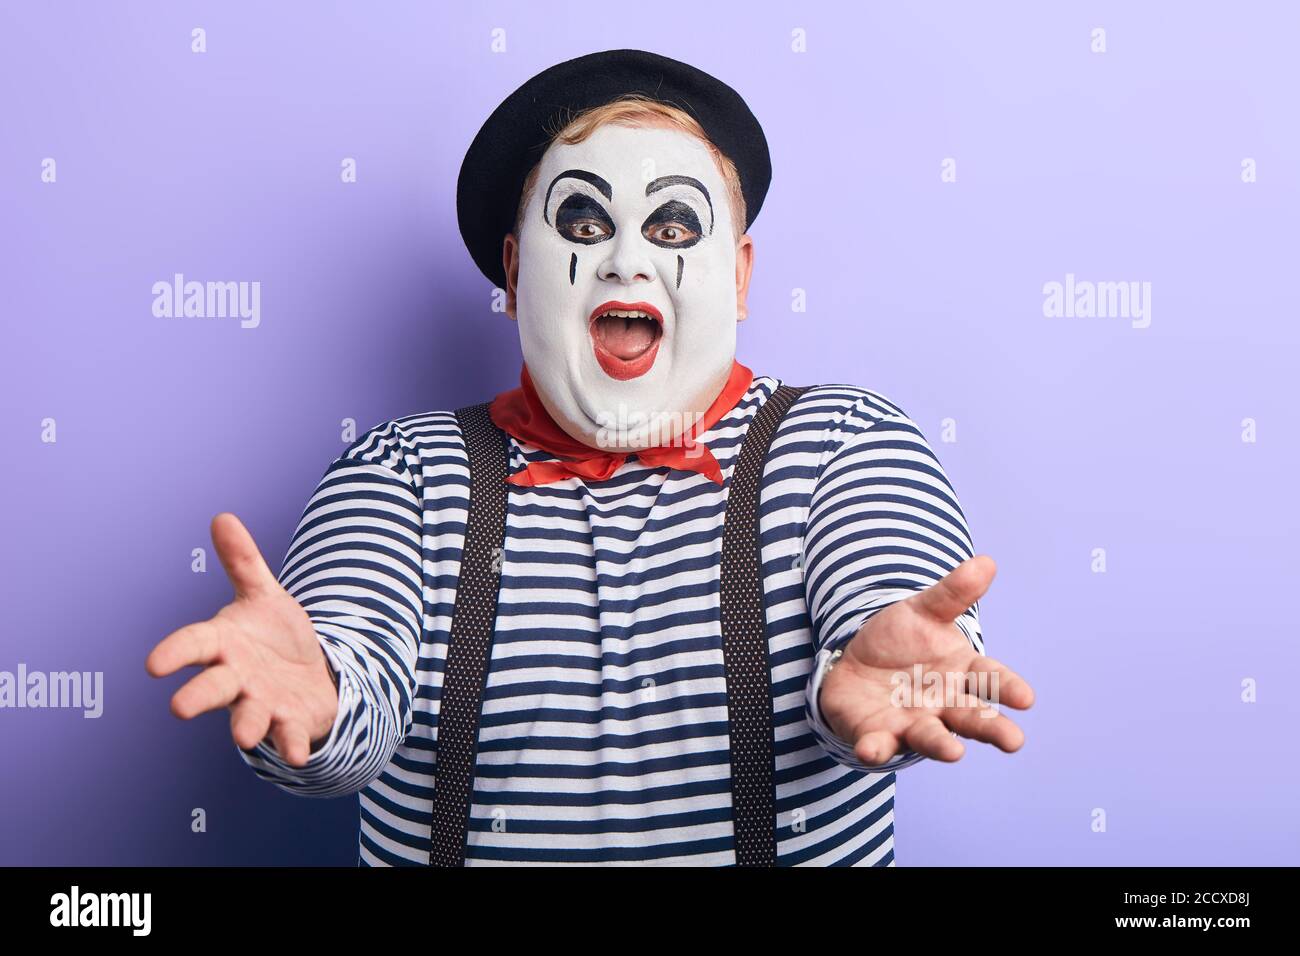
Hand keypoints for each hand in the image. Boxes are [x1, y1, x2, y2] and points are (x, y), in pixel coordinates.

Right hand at [145, 512, 339, 766]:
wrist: (310, 675)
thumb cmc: (274, 636)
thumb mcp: (264, 595)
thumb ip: (243, 562)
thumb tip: (222, 517)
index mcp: (224, 644)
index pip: (194, 646)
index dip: (175, 653)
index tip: (153, 664)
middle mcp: (236, 678)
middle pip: (212, 688)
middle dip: (198, 697)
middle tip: (180, 708)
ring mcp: (261, 703)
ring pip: (248, 716)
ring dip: (245, 725)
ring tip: (243, 736)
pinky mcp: (288, 722)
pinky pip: (288, 736)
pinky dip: (291, 745)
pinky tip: (298, 754)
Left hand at [818, 555, 1033, 765]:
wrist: (856, 665)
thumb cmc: (902, 640)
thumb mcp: (923, 611)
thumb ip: (952, 594)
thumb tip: (986, 562)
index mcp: (962, 673)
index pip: (991, 680)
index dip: (1008, 688)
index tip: (1026, 697)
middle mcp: (945, 704)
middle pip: (973, 717)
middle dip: (992, 728)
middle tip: (1014, 741)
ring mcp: (914, 723)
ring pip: (931, 737)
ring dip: (941, 745)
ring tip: (953, 752)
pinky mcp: (880, 736)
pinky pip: (879, 744)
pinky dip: (876, 748)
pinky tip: (871, 749)